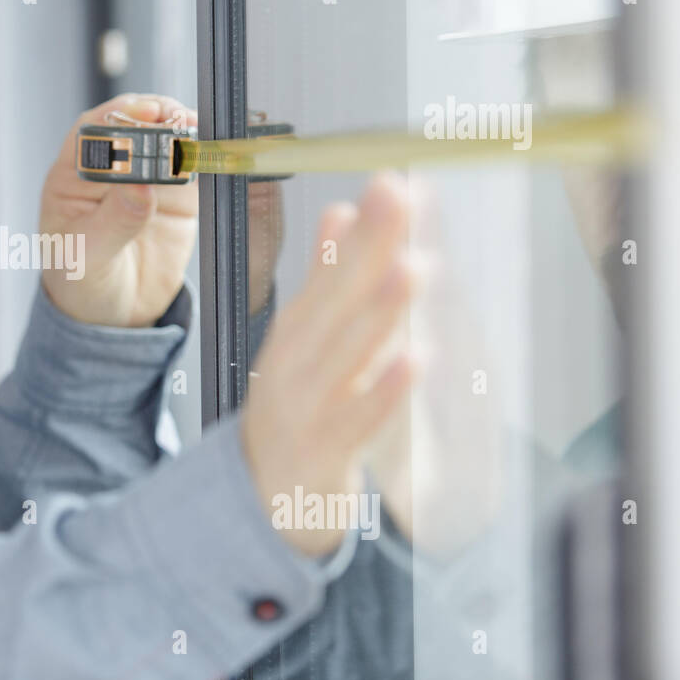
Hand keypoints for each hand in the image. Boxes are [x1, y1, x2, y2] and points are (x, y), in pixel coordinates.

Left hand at [39, 93, 198, 327]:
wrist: (110, 315)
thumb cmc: (79, 283)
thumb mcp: (86, 256)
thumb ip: (112, 222)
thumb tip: (139, 188)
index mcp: (73, 175)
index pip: (94, 129)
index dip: (120, 116)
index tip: (145, 116)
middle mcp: (111, 169)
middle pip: (137, 125)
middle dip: (160, 117)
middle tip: (181, 124)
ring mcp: (147, 179)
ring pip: (170, 140)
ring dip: (189, 134)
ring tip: (204, 141)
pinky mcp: (179, 198)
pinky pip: (196, 170)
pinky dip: (209, 160)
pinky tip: (218, 159)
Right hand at [240, 172, 419, 556]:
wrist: (264, 496)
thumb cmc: (295, 407)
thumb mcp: (302, 338)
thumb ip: (324, 277)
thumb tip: (341, 211)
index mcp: (298, 329)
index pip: (332, 270)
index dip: (362, 228)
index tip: (391, 183)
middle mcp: (298, 360)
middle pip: (337, 299)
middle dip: (370, 248)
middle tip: (400, 201)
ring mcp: (308, 404)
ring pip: (347, 353)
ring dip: (380, 310)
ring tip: (410, 267)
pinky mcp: (326, 451)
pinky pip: (359, 418)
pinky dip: (385, 390)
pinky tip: (415, 359)